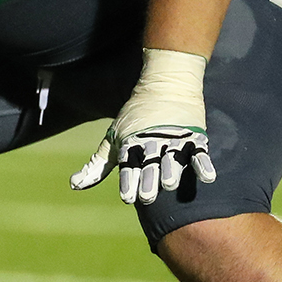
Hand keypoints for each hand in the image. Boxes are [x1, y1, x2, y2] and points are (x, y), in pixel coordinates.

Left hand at [71, 49, 216, 204]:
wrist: (165, 83)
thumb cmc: (135, 116)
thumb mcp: (113, 138)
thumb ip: (97, 165)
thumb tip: (74, 185)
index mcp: (132, 144)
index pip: (129, 166)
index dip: (128, 181)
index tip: (127, 198)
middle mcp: (152, 143)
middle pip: (150, 164)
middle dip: (148, 180)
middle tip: (147, 196)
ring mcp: (174, 140)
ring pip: (173, 159)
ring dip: (172, 171)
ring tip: (170, 183)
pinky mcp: (194, 137)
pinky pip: (199, 153)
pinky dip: (203, 165)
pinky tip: (207, 178)